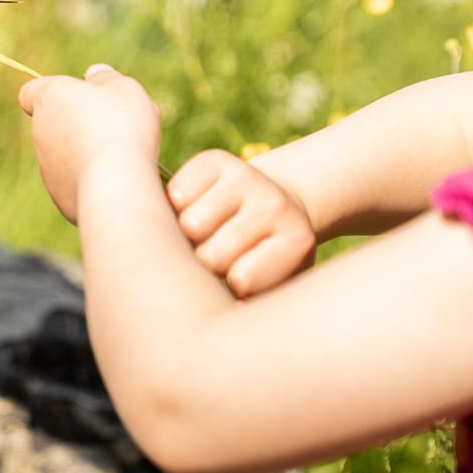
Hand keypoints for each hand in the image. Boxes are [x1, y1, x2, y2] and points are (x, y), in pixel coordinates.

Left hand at [19, 64, 162, 224]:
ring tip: (124, 154)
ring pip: (68, 155)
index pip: (30, 93)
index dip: (51, 93)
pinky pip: (77, 181)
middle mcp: (41, 133)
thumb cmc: (120, 126)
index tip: (77, 97)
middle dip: (81, 124)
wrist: (115, 185)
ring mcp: (47, 167)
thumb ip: (107, 78)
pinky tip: (118, 178)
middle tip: (117, 125)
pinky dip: (94, 178)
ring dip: (90, 152)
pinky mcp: (60, 196)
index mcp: (49, 99)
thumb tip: (94, 75)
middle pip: (56, 124)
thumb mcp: (123, 88)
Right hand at [166, 150, 316, 297]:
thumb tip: (221, 314)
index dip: (231, 287)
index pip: (241, 279)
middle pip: (210, 254)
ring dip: (188, 236)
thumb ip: (253, 307)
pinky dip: (177, 206)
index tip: (241, 282)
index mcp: (297, 241)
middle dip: (204, 265)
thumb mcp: (275, 290)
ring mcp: (246, 176)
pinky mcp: (216, 159)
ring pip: (188, 224)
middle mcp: (275, 204)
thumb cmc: (267, 263)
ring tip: (206, 237)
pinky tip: (196, 210)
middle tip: (219, 260)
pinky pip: (175, 193)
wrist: (274, 206)